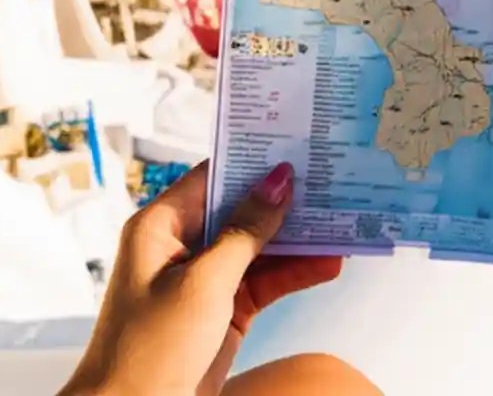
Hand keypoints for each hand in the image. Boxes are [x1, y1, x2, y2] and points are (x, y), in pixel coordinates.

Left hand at [60, 161, 341, 395]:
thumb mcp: (204, 283)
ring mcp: (205, 278)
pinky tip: (329, 264)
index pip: (213, 177)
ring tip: (343, 222)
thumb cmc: (149, 348)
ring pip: (260, 246)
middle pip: (242, 210)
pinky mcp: (224, 308)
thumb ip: (246, 232)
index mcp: (161, 226)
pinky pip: (266, 280)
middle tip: (332, 181)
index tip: (297, 145)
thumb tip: (279, 180)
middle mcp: (182, 245)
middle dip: (285, 200)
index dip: (253, 160)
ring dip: (298, 239)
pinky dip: (295, 273)